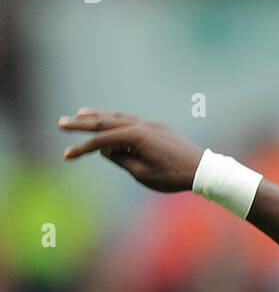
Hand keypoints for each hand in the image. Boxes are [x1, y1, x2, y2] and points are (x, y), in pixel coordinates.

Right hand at [58, 108, 202, 191]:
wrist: (204, 170)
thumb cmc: (174, 177)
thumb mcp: (143, 174)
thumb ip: (121, 159)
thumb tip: (104, 148)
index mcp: (135, 136)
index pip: (101, 141)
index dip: (82, 149)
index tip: (66, 156)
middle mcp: (141, 124)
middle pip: (105, 121)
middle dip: (81, 123)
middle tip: (62, 123)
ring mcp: (150, 123)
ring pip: (118, 117)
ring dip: (98, 115)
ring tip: (80, 114)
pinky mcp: (158, 127)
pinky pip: (132, 120)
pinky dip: (117, 119)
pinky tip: (109, 120)